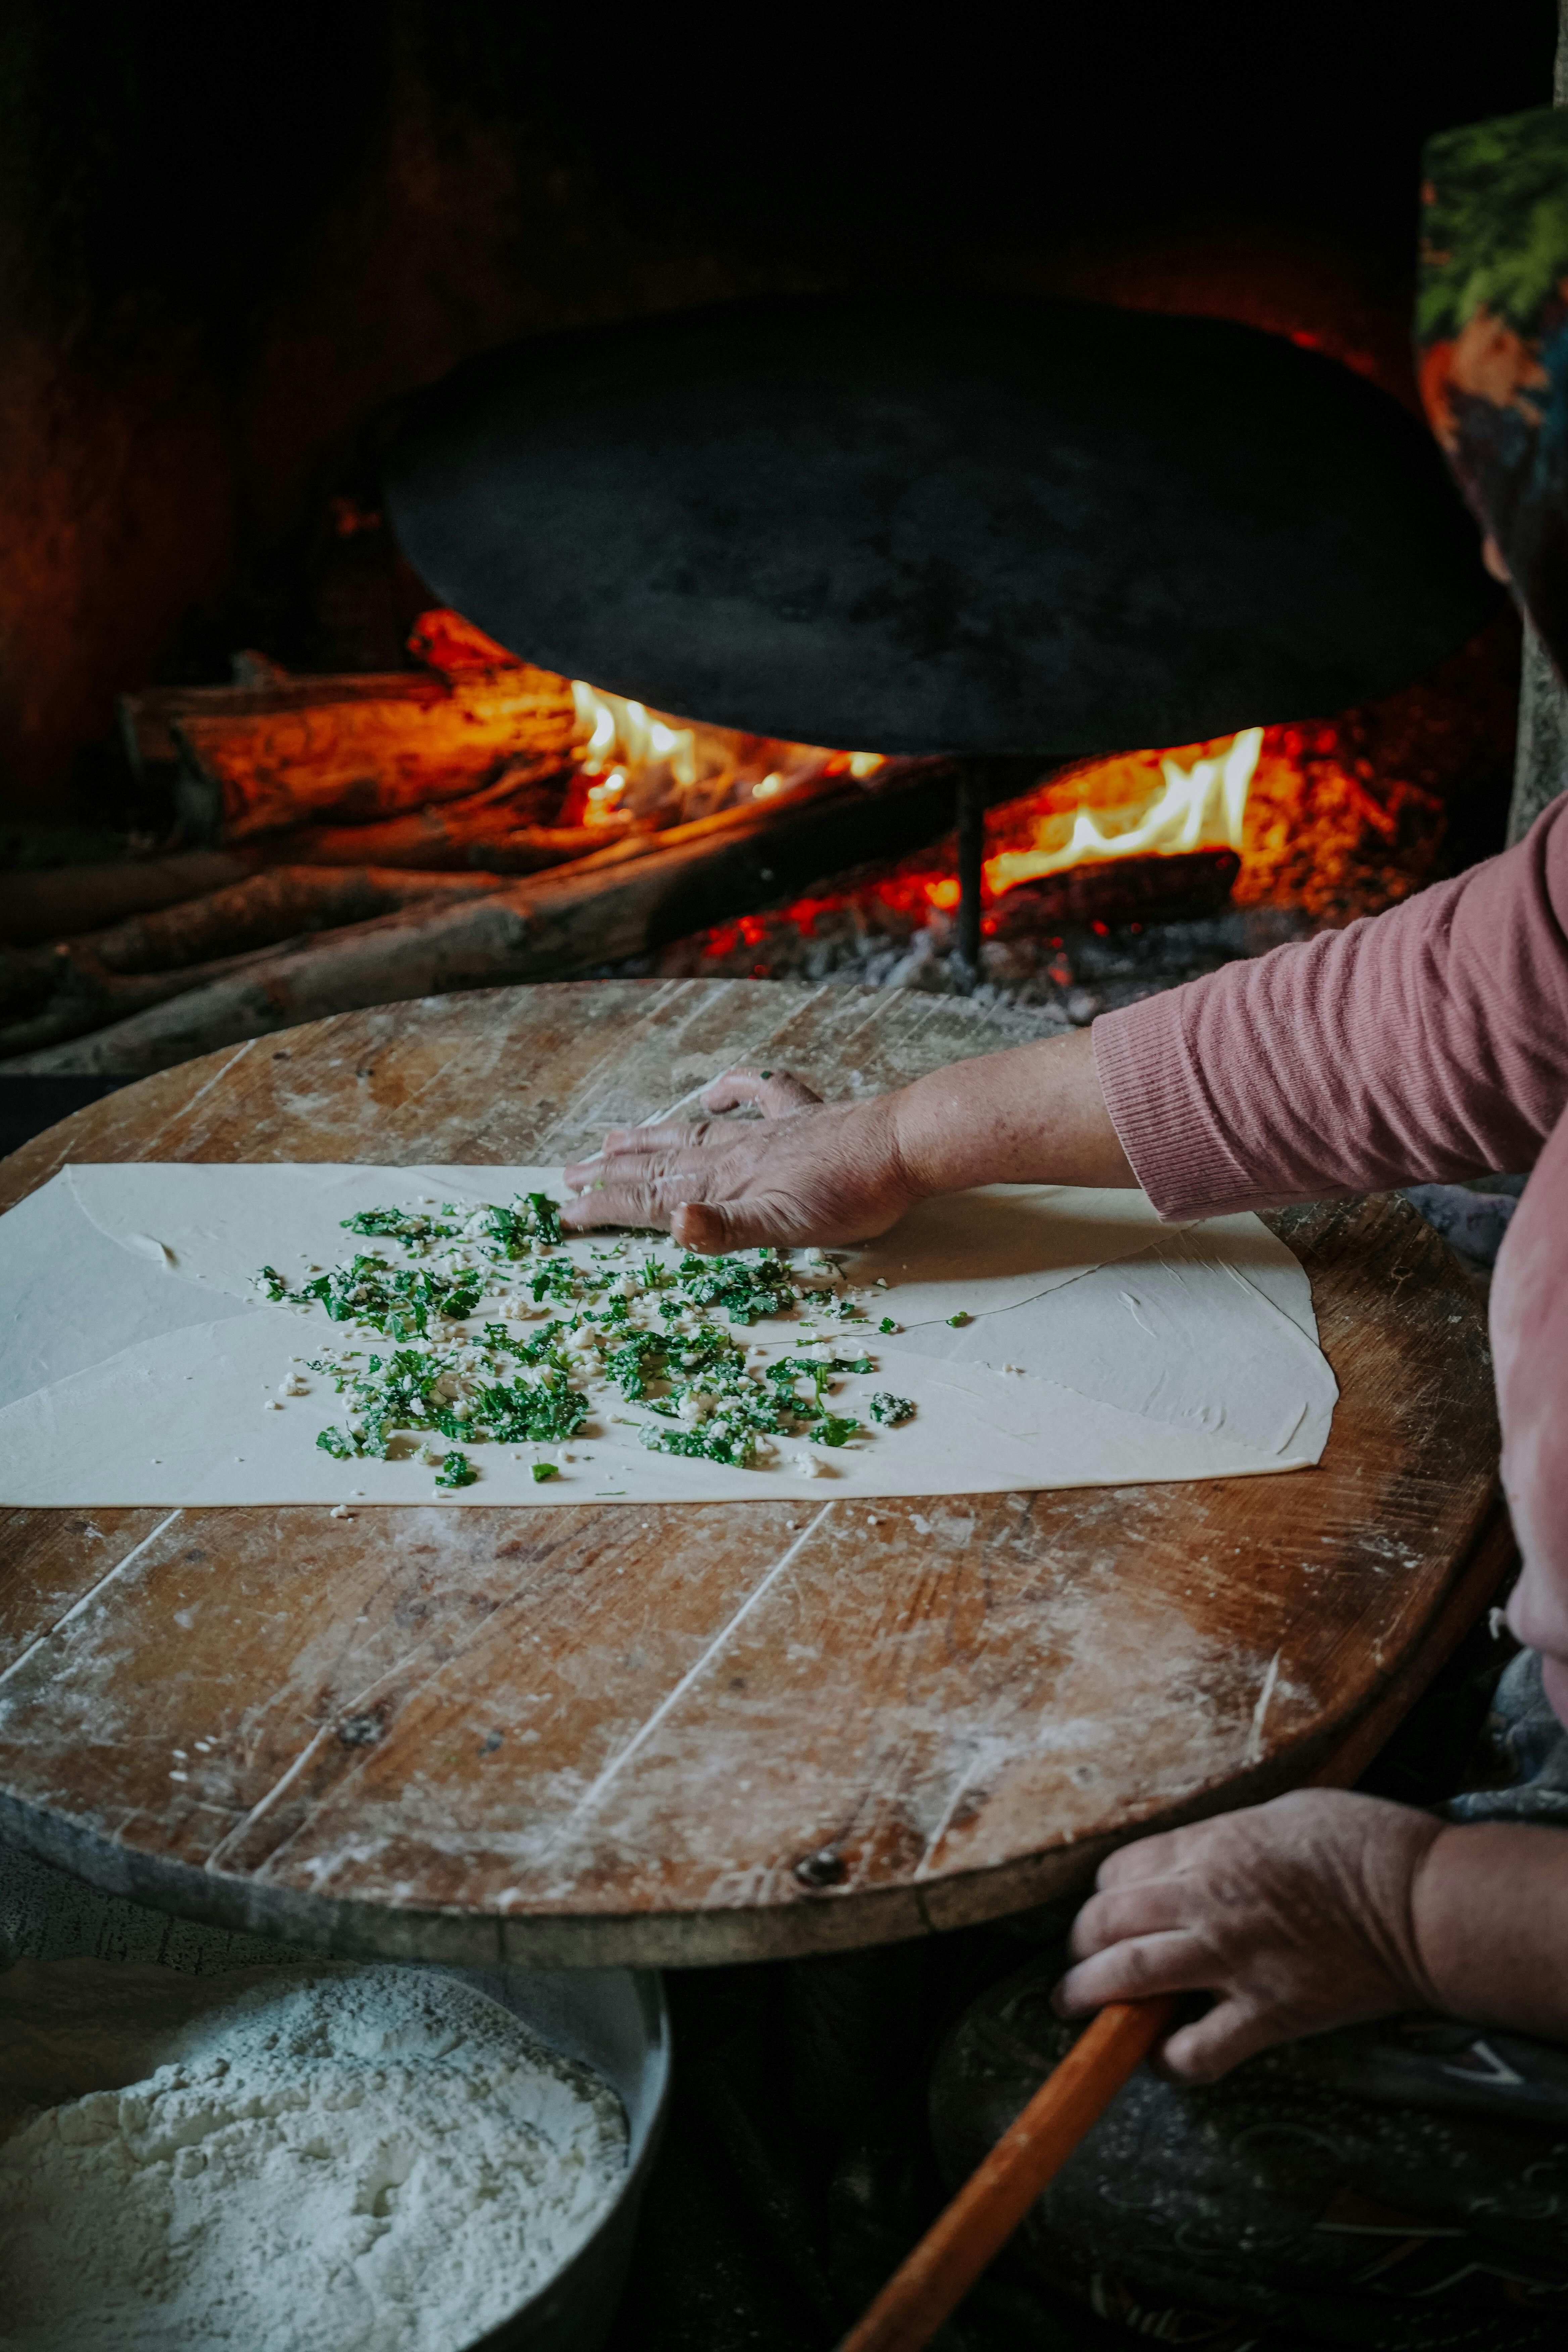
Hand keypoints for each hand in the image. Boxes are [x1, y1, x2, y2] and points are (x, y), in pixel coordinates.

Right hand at [560, 1066, 917, 1252]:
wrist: (906, 1145)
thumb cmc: (853, 1195)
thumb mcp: (785, 1226)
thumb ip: (726, 1228)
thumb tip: (674, 1225)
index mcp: (726, 1183)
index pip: (650, 1198)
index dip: (605, 1206)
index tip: (564, 1212)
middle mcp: (737, 1152)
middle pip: (660, 1164)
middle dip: (611, 1173)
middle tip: (568, 1176)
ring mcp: (768, 1131)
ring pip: (694, 1134)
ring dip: (650, 1140)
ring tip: (613, 1139)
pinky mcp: (803, 1117)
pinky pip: (759, 1094)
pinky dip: (732, 1089)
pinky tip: (716, 1090)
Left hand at [1054, 1790, 1444, 2080]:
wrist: (1423, 1901)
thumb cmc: (1362, 1842)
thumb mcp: (1279, 1814)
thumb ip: (1226, 1841)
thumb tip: (1199, 1860)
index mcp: (1211, 1848)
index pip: (1119, 1872)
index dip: (1104, 1894)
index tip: (1106, 1908)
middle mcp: (1207, 1901)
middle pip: (1107, 1922)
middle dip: (1080, 1944)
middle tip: (1077, 1961)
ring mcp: (1234, 1961)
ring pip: (1129, 1977)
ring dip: (1089, 1994)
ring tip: (1075, 2007)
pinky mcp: (1270, 2014)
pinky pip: (1200, 2049)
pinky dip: (1171, 2062)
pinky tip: (1164, 2059)